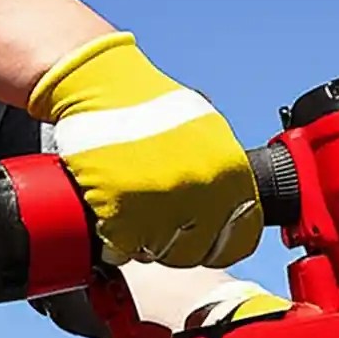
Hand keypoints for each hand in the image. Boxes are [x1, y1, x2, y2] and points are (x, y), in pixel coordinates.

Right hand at [28, 32, 262, 267]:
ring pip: (157, 253)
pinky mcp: (122, 213)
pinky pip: (121, 247)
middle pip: (195, 252)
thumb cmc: (148, 103)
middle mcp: (203, 192)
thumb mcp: (207, 131)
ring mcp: (163, 205)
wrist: (98, 84)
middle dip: (175, 243)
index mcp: (232, 173)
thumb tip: (231, 209)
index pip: (239, 239)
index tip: (201, 239)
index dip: (217, 243)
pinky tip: (112, 209)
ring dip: (143, 240)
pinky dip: (113, 237)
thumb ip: (222, 175)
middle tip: (157, 220)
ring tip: (133, 209)